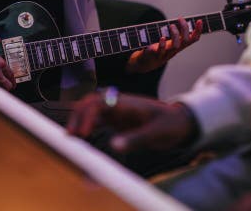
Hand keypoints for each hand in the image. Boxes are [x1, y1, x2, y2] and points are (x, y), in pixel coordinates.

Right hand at [67, 91, 196, 152]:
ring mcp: (117, 111)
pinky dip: (87, 127)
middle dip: (77, 116)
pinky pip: (97, 120)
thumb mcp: (156, 134)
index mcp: (127, 103)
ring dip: (80, 120)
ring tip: (71, 138)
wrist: (180, 122)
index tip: (83, 134)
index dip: (87, 116)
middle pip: (90, 103)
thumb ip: (136, 139)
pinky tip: (81, 138)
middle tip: (70, 136)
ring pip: (91, 110)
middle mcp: (119, 105)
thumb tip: (113, 146)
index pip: (100, 103)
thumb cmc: (170, 124)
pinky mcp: (117, 120)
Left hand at [126, 18, 202, 72]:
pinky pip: (161, 51)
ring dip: (175, 35)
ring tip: (171, 25)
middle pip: (186, 41)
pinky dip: (162, 44)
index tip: (199, 21)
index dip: (198, 31)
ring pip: (175, 46)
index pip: (193, 39)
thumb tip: (182, 19)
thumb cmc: (159, 47)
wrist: (147, 62)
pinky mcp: (156, 55)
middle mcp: (175, 49)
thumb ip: (175, 31)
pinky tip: (162, 38)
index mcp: (180, 45)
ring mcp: (166, 53)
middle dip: (185, 29)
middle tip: (180, 19)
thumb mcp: (169, 39)